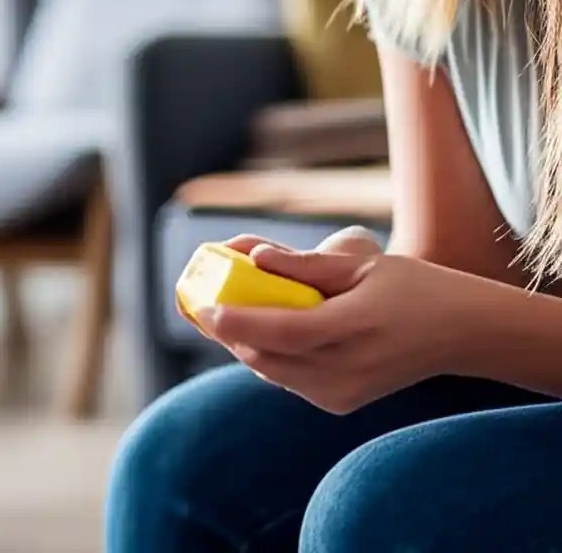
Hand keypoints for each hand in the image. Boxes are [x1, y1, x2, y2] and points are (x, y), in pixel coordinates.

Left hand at [197, 228, 466, 413]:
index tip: (204, 306)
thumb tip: (254, 257)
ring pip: (270, 373)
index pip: (282, 331)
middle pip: (265, 357)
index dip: (237, 321)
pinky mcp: (339, 404)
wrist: (459, 333)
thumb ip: (306, 265)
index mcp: (355, 328)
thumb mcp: (362, 265)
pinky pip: (287, 381)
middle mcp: (346, 368)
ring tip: (223, 313)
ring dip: (242, 345)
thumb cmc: (410, 287)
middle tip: (201, 303)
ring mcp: (342, 393)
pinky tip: (261, 332)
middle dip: (227, 332)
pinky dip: (267, 357)